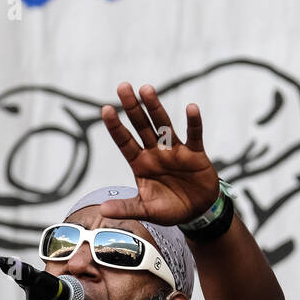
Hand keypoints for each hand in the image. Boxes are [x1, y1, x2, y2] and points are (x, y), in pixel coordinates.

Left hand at [99, 81, 219, 223]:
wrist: (197, 212)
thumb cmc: (169, 209)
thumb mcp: (147, 210)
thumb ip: (127, 208)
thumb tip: (102, 211)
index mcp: (141, 164)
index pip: (125, 142)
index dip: (116, 127)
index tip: (106, 109)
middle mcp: (155, 152)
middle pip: (141, 126)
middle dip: (132, 107)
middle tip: (123, 87)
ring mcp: (174, 150)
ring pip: (163, 125)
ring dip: (155, 107)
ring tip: (146, 89)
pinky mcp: (195, 153)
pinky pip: (193, 135)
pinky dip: (193, 123)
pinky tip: (191, 108)